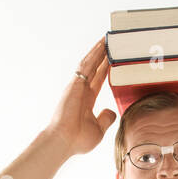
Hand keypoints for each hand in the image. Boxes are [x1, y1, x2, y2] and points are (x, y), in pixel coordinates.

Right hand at [46, 37, 116, 154]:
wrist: (65, 141)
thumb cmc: (78, 139)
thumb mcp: (98, 129)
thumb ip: (106, 118)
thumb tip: (112, 110)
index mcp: (86, 100)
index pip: (98, 78)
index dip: (105, 67)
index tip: (112, 58)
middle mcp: (81, 90)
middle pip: (94, 67)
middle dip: (103, 54)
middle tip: (112, 41)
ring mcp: (77, 85)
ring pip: (90, 62)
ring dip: (99, 49)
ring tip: (109, 37)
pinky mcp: (75, 83)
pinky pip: (86, 64)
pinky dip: (94, 54)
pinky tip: (102, 44)